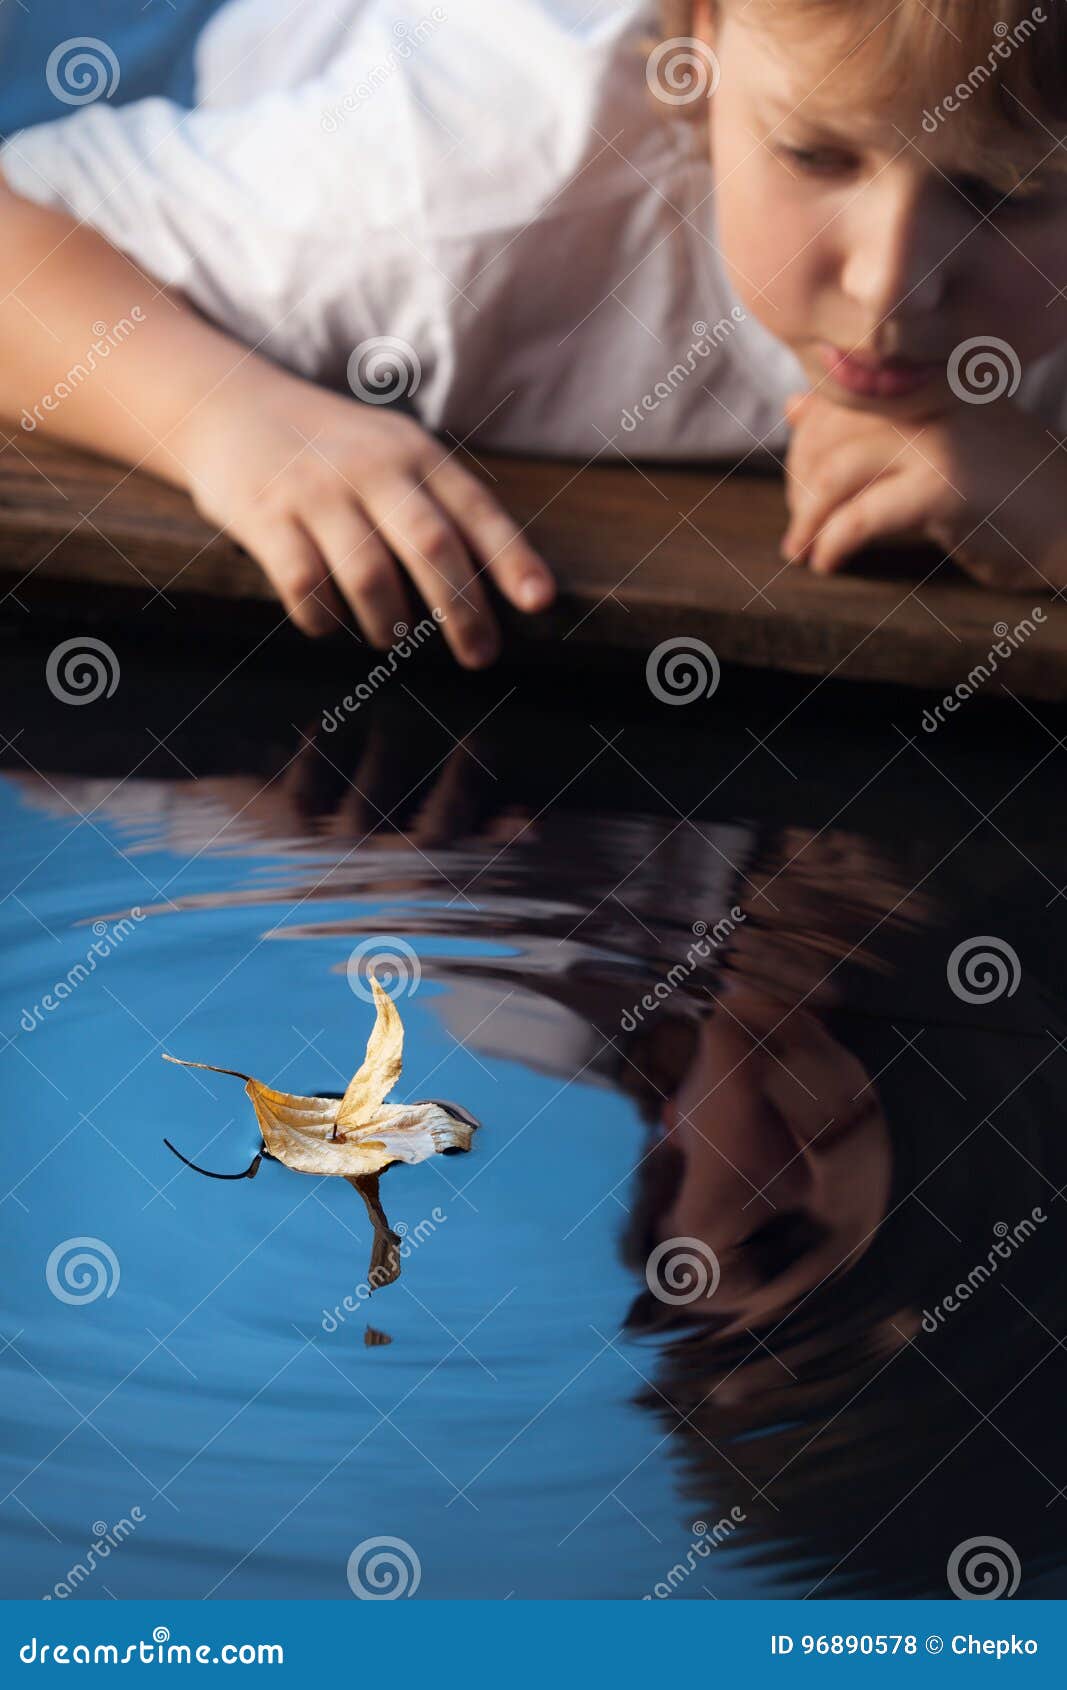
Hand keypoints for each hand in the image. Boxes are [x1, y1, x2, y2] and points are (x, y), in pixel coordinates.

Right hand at [178, 370, 554, 663]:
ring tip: (395, 640)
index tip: (540, 602)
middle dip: (462, 610)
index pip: (476, 508)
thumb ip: (440, 503)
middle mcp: (371, 466)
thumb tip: (496, 585)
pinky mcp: (265, 516)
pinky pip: (304, 585)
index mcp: (415, 452)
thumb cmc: (332, 448)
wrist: (229, 403)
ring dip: (390, 625)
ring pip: (369, 575)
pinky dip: (324, 619)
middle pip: (431, 546)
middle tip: (480, 655)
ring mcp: (316, 491)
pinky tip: (330, 624)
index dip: (512, 558)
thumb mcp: (392, 451)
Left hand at [781, 389, 1064, 592]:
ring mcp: (942, 438)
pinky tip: (829, 562)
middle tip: (798, 529)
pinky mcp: (947, 485)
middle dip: (800, 486)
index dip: (804, 449)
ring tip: (802, 551)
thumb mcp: (931, 448)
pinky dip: (834, 542)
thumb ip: (868, 427)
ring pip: (838, 471)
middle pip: (830, 433)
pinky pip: (863, 514)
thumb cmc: (1007, 493)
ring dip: (809, 519)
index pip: (838, 399)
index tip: (800, 491)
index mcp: (928, 381)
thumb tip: (795, 406)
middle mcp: (934, 398)